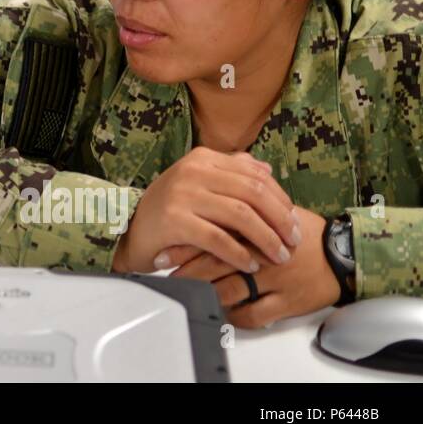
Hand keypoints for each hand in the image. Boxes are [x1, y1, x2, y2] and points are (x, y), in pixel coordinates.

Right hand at [112, 148, 300, 274]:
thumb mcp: (197, 182)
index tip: (294, 223)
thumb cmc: (169, 209)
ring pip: (240, 215)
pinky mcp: (175, 221)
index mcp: (202, 158)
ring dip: (266, 239)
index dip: (281, 200)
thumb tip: (266, 168)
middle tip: (293, 242)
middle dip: (280, 220)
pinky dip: (239, 253)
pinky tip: (250, 264)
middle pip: (253, 193)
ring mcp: (182, 194)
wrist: (128, 229)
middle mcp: (193, 171)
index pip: (255, 175)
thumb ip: (230, 171)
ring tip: (278, 256)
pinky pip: (218, 239)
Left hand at [167, 207, 338, 327]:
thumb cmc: (306, 233)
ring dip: (205, 292)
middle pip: (216, 261)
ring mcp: (275, 279)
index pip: (214, 232)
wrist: (345, 255)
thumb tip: (215, 186)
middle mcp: (265, 252)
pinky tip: (222, 311)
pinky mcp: (288, 301)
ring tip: (186, 293)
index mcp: (259, 227)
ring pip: (231, 290)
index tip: (161, 248)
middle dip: (186, 269)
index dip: (185, 243)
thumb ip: (246, 197)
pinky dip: (235, 315)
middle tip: (164, 272)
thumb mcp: (276, 209)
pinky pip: (255, 314)